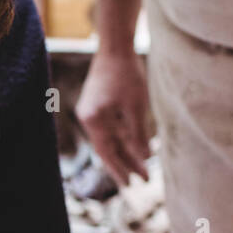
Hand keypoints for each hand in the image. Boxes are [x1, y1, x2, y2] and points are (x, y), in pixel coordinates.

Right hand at [75, 50, 150, 187]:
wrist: (115, 47)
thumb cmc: (126, 74)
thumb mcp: (136, 107)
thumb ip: (139, 134)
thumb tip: (144, 157)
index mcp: (93, 120)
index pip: (107, 153)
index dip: (120, 170)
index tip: (132, 185)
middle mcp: (88, 118)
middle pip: (108, 148)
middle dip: (126, 164)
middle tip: (143, 181)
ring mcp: (92, 112)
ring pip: (111, 139)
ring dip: (127, 152)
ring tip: (143, 168)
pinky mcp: (98, 105)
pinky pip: (111, 128)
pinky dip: (124, 138)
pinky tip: (137, 146)